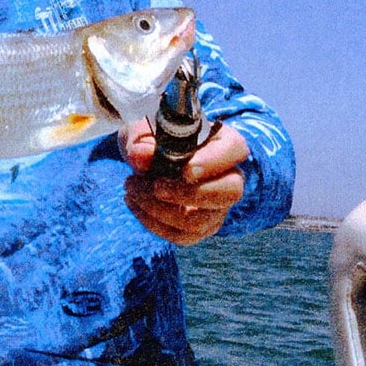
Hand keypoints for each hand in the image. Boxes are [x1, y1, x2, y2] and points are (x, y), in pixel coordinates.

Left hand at [123, 118, 248, 245]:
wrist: (147, 156)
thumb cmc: (152, 137)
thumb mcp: (141, 130)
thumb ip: (140, 139)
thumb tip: (141, 156)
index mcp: (223, 141)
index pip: (233, 150)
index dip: (212, 163)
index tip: (184, 170)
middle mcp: (228, 176)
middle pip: (229, 192)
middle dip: (189, 194)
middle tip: (157, 186)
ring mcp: (217, 206)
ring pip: (201, 221)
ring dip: (160, 210)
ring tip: (132, 188)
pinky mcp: (200, 226)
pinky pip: (182, 236)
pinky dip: (153, 223)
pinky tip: (134, 202)